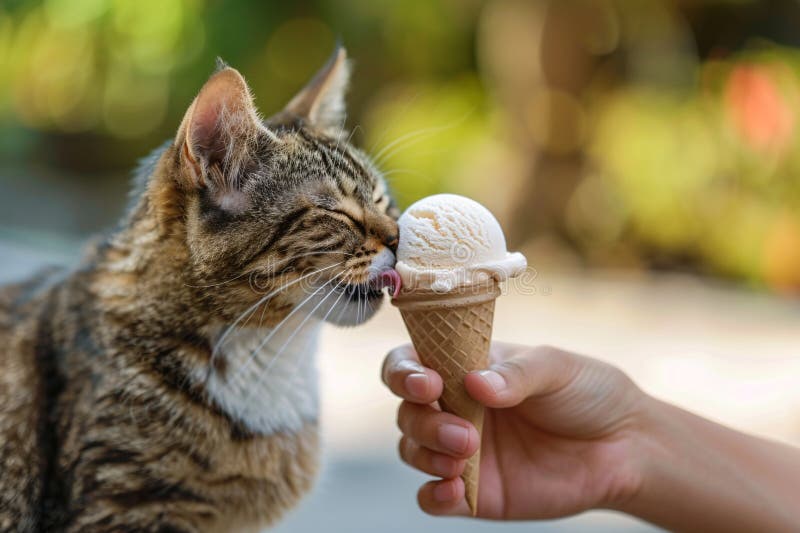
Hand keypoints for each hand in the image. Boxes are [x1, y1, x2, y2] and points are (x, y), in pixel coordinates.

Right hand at [381, 342, 646, 518]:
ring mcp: (464, 451)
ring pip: (412, 451)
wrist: (627, 446)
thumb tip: (474, 383)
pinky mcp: (477, 492)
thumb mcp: (556, 367)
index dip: (404, 372)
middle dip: (424, 422)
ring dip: (426, 454)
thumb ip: (515, 374)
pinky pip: (433, 498)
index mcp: (466, 368)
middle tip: (465, 433)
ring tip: (465, 457)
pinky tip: (454, 490)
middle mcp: (457, 408)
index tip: (427, 383)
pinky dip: (432, 495)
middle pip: (407, 412)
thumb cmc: (589, 393)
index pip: (410, 362)